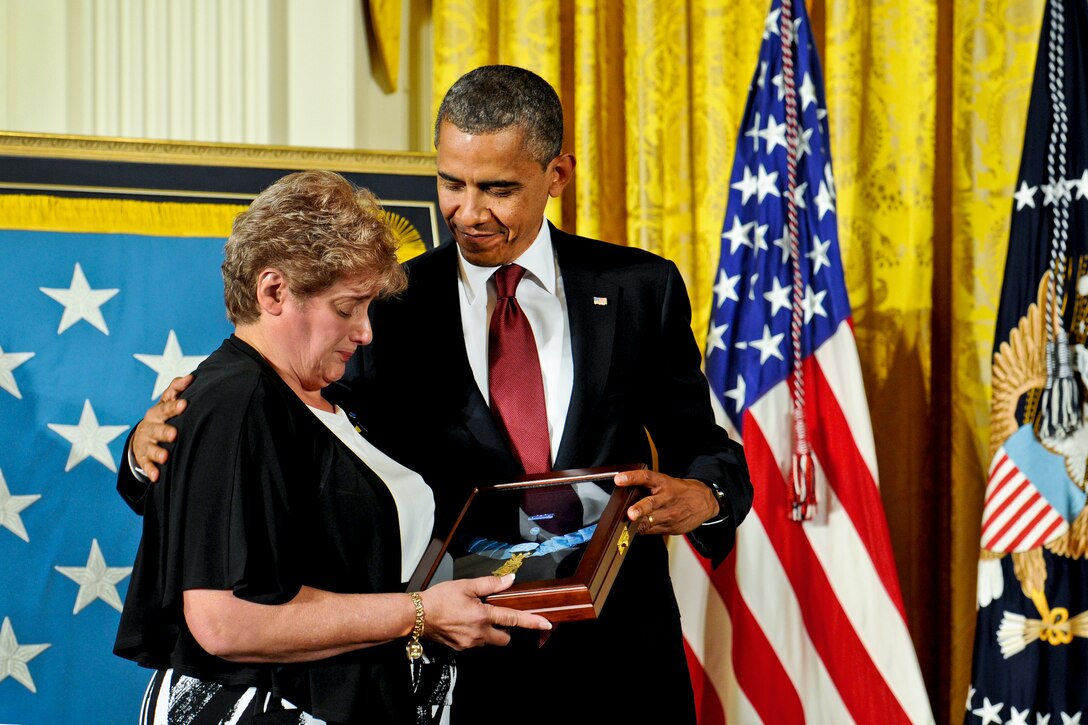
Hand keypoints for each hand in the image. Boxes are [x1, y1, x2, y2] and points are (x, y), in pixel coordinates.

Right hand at [132, 374, 193, 481]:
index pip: (166, 405)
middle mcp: (150, 425)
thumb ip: (177, 389)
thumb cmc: (164, 416)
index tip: (185, 403)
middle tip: (175, 434)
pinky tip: (156, 477)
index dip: (175, 405)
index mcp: (158, 411)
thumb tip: (192, 377)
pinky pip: (146, 464)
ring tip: (165, 457)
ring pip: (151, 447)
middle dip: (165, 430)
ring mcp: (145, 441)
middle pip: (158, 427)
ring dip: (158, 452)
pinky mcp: (143, 456)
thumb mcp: (168, 402)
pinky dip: (150, 470)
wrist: (143, 435)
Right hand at [420, 574, 550, 649]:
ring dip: (489, 632)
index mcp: (482, 616)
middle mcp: (479, 633)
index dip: (531, 621)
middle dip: (506, 630)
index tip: (546, 624)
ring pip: (489, 641)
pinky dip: (475, 635)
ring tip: (473, 618)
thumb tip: (509, 580)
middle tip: (497, 618)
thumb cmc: (439, 599)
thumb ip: (490, 584)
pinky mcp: (460, 649)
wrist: (416, 616)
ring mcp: (470, 644)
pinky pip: (475, 644)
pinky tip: (463, 624)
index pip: (513, 619)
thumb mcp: (466, 586)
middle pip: (505, 638)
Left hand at [614, 469, 718, 534]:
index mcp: (664, 483)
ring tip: (628, 527)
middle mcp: (666, 498)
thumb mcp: (666, 482)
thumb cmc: (680, 491)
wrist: (704, 502)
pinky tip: (636, 529)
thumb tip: (625, 494)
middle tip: (630, 514)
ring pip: (651, 522)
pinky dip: (642, 530)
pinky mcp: (671, 528)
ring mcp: (669, 515)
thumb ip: (648, 487)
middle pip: (650, 503)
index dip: (632, 477)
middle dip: (640, 509)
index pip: (646, 477)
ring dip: (638, 525)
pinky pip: (652, 531)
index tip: (618, 479)